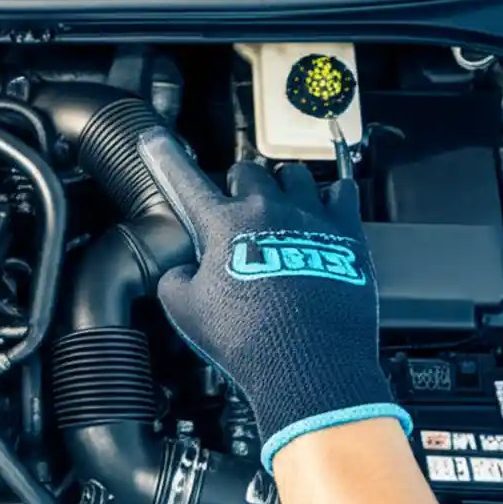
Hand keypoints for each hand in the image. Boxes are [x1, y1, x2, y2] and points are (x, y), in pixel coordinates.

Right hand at [136, 127, 408, 472]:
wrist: (311, 366)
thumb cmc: (249, 341)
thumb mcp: (186, 313)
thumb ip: (175, 280)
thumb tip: (181, 270)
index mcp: (223, 225)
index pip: (185, 179)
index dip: (166, 156)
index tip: (154, 137)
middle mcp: (267, 210)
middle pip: (249, 172)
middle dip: (239, 186)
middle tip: (238, 213)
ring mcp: (311, 217)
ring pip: (295, 176)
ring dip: (283, 188)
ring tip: (281, 212)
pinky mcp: (348, 233)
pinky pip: (341, 191)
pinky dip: (328, 199)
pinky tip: (324, 213)